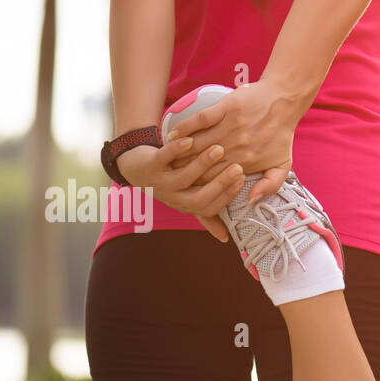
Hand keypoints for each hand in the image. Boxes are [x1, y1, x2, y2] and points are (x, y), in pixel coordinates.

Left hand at [116, 140, 244, 241]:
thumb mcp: (188, 200)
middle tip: (237, 168)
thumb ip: (208, 215)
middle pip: (199, 197)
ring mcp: (161, 183)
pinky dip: (176, 150)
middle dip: (219, 184)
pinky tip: (190, 141)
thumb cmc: (171, 184)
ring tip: (219, 149)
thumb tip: (226, 239)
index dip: (227, 196)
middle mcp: (174, 199)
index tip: (243, 181)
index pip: (211, 207)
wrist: (136, 169)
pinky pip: (164, 158)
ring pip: (183, 177)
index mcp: (187, 206)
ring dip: (202, 164)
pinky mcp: (150, 166)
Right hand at [165, 78, 306, 202]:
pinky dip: (184, 128)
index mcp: (246, 163)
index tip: (186, 188)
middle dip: (184, 171)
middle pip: (203, 163)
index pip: (216, 179)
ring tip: (166, 159)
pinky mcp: (225, 108)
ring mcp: (229, 127)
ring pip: (198, 143)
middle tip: (169, 176)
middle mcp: (236, 146)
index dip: (199, 185)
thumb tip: (252, 199)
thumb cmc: (282, 135)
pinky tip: (173, 135)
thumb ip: (270, 185)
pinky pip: (200, 120)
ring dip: (180, 151)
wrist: (284, 102)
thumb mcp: (282, 165)